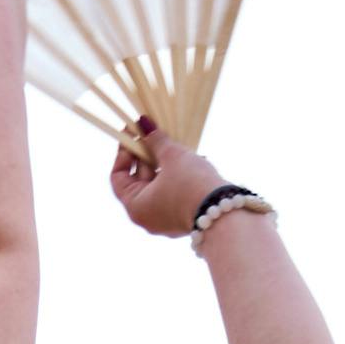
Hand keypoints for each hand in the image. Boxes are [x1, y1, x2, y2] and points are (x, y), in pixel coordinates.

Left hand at [109, 116, 220, 238]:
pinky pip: (173, 193)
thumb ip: (156, 139)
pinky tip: (190, 160)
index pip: (118, 176)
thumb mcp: (172, 156)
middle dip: (147, 154)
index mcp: (136, 207)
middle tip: (154, 132)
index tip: (133, 134)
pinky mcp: (184, 218)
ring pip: (158, 185)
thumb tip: (144, 123)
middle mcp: (147, 217)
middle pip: (139, 180)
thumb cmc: (192, 185)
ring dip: (164, 163)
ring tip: (175, 144)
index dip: (124, 152)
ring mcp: (166, 220)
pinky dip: (177, 176)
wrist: (226, 215)